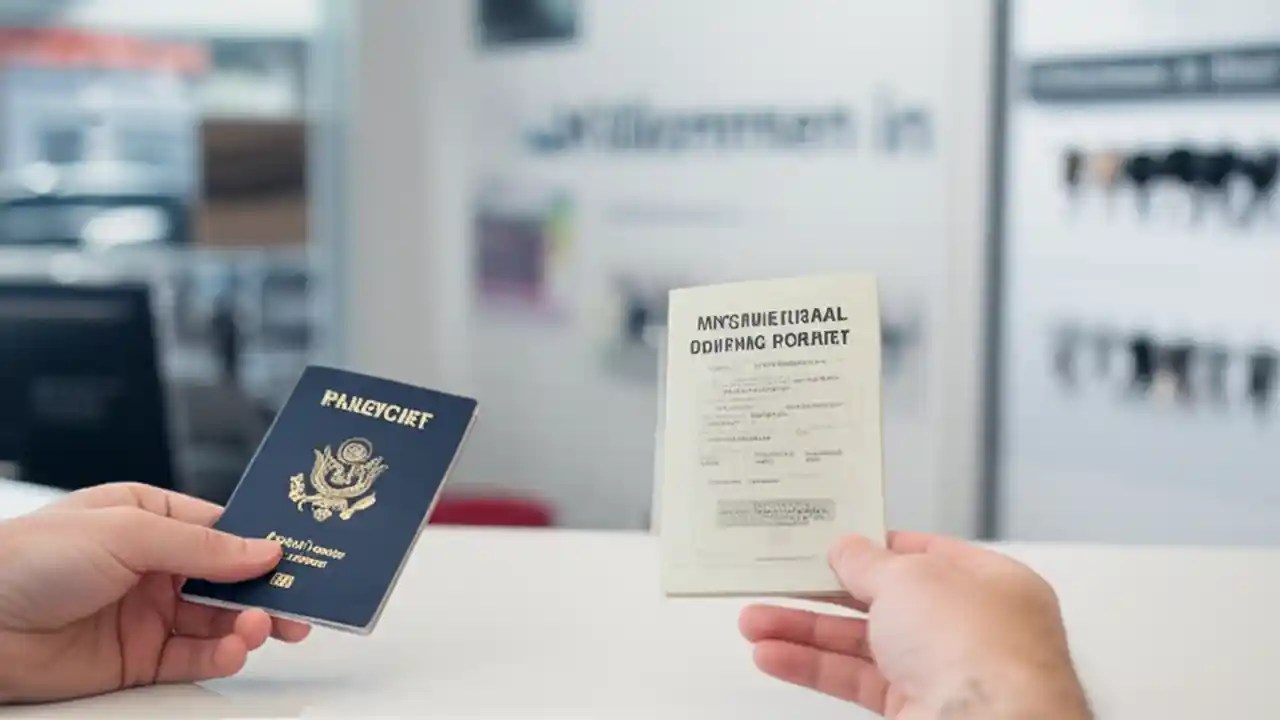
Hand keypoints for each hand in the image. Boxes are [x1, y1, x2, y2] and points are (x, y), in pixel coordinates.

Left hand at [0, 483, 309, 703]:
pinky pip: (195, 658)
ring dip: (248, 624)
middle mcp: (154, 565)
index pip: (224, 528)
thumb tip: (264, 551)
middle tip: (301, 602)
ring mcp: (149, 614)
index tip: (300, 554)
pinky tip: (234, 649)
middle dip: (267, 590)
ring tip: (263, 627)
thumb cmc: (28, 559)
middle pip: (231, 578)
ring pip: (219, 621)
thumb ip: (201, 545)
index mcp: (151, 517)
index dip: (263, 542)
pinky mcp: (140, 660)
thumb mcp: (126, 531)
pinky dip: (222, 655)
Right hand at [739, 532, 1090, 718]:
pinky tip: (774, 656)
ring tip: (753, 623)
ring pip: (861, 645)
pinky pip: (856, 681)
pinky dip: (814, 667)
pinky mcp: (917, 711)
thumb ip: (869, 562)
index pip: (924, 554)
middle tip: (776, 580)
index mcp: (989, 582)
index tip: (829, 540)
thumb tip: (847, 550)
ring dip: (804, 632)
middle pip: (882, 601)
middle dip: (822, 593)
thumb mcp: (910, 578)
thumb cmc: (977, 648)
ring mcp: (943, 673)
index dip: (873, 545)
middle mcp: (971, 628)